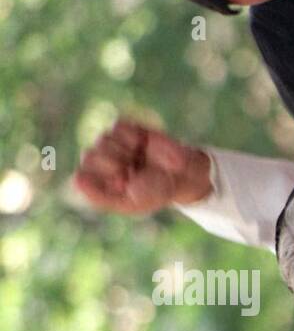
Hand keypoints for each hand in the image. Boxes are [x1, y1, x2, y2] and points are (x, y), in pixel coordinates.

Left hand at [74, 120, 211, 214]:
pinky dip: (134, 138)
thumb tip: (76, 180)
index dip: (101, 179)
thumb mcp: (134, 202)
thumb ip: (104, 196)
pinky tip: (141, 146)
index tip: (122, 183)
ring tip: (139, 161)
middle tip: (133, 173)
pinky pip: (119, 127)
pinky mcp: (120, 127)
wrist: (181, 173)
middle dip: (116, 165)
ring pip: (104, 140)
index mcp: (96, 183)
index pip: (81, 177)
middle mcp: (96, 162)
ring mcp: (107, 143)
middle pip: (90, 156)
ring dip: (127, 153)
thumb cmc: (155, 192)